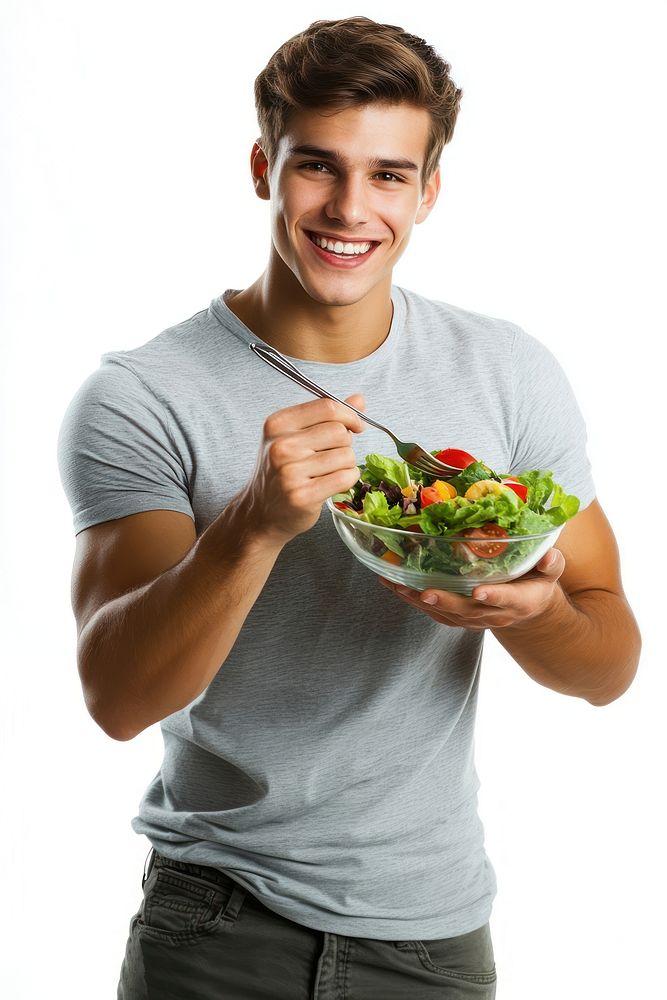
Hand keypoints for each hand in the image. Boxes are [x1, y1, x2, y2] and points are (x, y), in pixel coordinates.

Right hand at [240, 394, 364, 545]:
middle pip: (340, 432)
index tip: (354, 426)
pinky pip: (345, 478)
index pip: (327, 407)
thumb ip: (327, 417)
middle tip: (330, 457)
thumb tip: (359, 399)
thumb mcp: (295, 437)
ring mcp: (290, 472)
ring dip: (346, 466)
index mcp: (278, 424)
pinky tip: (332, 484)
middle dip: (345, 445)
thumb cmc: (281, 472)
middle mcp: (281, 446)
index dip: (349, 415)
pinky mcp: (302, 496)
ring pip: (346, 456)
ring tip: (327, 473)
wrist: (261, 512)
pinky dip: (347, 481)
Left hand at [379, 548, 565, 629]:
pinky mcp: (460, 618)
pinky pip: (436, 614)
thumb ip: (550, 564)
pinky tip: (396, 587)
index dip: (494, 596)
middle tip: (426, 591)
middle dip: (446, 602)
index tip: (480, 591)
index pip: (508, 599)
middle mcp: (495, 614)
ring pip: (446, 615)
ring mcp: (476, 619)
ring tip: (398, 586)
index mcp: (520, 601)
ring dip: (421, 602)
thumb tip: (548, 554)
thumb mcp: (550, 572)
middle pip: (469, 612)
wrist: (527, 608)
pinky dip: (415, 602)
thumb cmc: (536, 582)